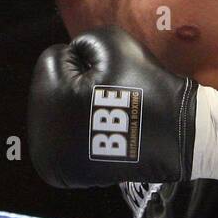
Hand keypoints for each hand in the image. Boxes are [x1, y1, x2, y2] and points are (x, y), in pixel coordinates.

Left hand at [27, 26, 217, 186]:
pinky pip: (59, 140)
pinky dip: (74, 132)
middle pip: (46, 91)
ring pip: (52, 116)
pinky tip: (98, 131)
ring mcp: (50, 161)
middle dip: (71, 85)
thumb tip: (66, 58)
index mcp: (49, 100)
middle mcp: (40, 137)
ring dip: (71, 109)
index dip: (80, 60)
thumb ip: (79, 42)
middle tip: (105, 94)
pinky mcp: (63, 175)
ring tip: (103, 112)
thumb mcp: (111, 42)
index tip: (106, 74)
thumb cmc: (143, 85)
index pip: (50, 62)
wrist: (177, 135)